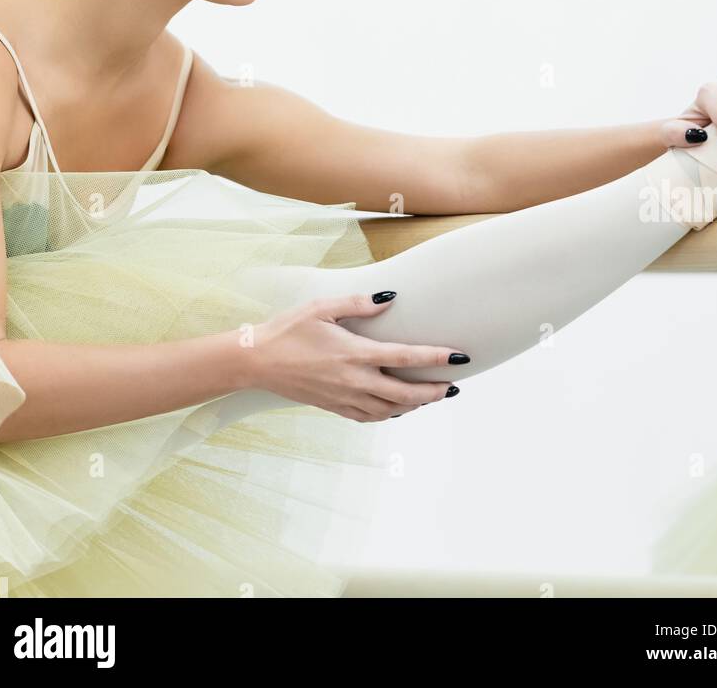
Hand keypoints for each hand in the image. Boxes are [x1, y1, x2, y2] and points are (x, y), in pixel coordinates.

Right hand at [235, 292, 460, 422]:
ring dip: (415, 405)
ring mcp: (344, 398)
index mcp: (354, 353)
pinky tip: (397, 408)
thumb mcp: (321, 308)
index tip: (459, 357)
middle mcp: (354, 381)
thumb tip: (389, 298)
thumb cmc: (288, 330)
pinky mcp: (334, 407)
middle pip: (406, 393)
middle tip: (455, 387)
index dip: (436, 358)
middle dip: (434, 391)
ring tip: (433, 397)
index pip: (406, 357)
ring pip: (390, 410)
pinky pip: (370, 417)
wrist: (257, 362)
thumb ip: (357, 304)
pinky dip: (390, 414)